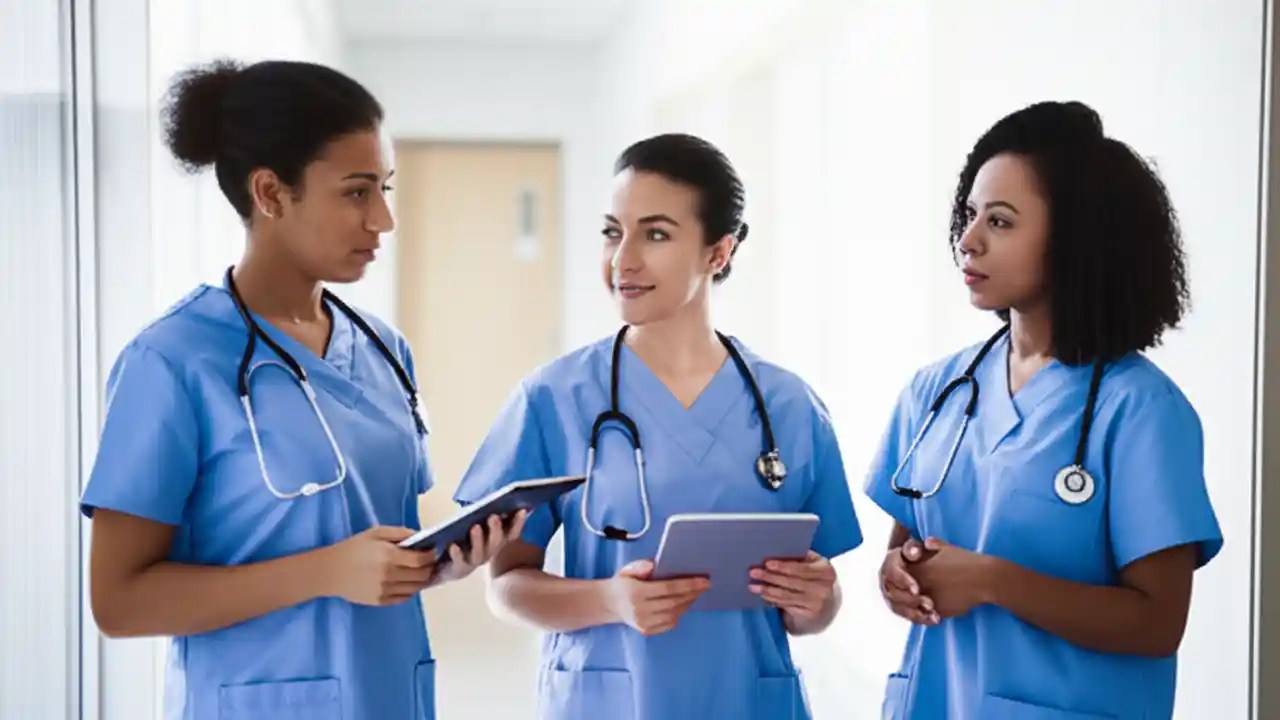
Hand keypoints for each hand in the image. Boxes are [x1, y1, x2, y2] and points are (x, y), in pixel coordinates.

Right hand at [319, 526, 437, 605]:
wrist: (330, 571)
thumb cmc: (353, 548)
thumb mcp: (376, 533)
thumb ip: (400, 533)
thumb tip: (421, 537)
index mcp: (388, 556)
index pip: (421, 560)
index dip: (430, 556)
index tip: (432, 551)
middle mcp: (389, 576)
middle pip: (422, 576)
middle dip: (429, 567)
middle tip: (428, 561)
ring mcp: (385, 591)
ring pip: (416, 588)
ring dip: (422, 580)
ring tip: (419, 571)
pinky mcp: (381, 602)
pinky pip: (405, 597)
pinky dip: (410, 589)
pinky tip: (406, 580)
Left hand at [432, 511, 529, 585]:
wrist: (448, 565)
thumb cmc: (465, 538)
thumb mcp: (478, 524)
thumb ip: (490, 516)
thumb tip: (503, 500)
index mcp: (497, 542)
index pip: (512, 533)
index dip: (518, 523)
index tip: (522, 509)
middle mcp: (489, 553)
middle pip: (496, 542)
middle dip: (496, 529)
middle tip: (493, 516)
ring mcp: (474, 561)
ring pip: (479, 553)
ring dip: (478, 540)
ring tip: (475, 527)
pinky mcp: (459, 568)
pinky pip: (459, 561)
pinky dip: (457, 553)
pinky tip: (453, 545)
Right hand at [604, 559, 709, 636]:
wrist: (607, 603)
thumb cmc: (622, 583)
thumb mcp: (627, 570)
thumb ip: (640, 566)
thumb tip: (654, 565)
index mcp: (636, 593)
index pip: (668, 588)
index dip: (688, 585)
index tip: (704, 581)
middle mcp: (640, 610)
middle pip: (674, 602)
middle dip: (692, 594)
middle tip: (704, 586)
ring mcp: (643, 623)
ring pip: (673, 615)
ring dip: (687, 604)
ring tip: (695, 594)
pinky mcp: (646, 631)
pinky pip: (669, 624)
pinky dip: (679, 614)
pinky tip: (683, 605)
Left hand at [748, 551, 837, 622]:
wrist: (827, 608)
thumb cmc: (814, 581)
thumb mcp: (813, 567)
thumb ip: (800, 559)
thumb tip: (772, 551)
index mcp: (825, 570)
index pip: (801, 567)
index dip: (783, 566)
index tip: (767, 563)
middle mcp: (823, 587)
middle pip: (792, 581)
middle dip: (770, 576)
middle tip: (753, 572)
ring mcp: (816, 603)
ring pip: (786, 594)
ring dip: (767, 590)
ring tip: (753, 586)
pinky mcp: (808, 615)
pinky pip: (786, 604)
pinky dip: (772, 599)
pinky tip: (763, 595)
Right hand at [879, 539, 938, 624]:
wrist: (916, 564)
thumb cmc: (917, 554)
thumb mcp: (915, 548)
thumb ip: (913, 548)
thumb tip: (915, 552)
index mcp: (889, 564)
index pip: (893, 573)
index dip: (903, 581)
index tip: (917, 589)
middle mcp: (886, 581)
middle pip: (895, 594)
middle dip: (911, 601)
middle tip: (930, 604)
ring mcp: (891, 595)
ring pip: (899, 608)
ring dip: (916, 613)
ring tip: (934, 615)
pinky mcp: (898, 606)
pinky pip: (906, 615)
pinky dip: (920, 618)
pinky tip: (934, 619)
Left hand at [910, 537, 997, 619]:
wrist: (985, 578)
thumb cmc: (968, 561)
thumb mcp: (949, 549)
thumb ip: (934, 545)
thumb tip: (927, 541)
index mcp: (920, 568)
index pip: (899, 577)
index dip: (902, 579)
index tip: (909, 579)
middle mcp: (921, 585)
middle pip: (903, 594)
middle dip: (906, 595)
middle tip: (914, 595)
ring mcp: (930, 600)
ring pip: (915, 608)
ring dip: (917, 607)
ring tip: (925, 605)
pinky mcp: (941, 612)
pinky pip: (929, 617)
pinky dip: (930, 616)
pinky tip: (936, 613)